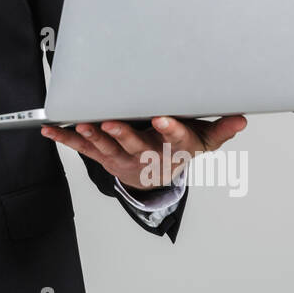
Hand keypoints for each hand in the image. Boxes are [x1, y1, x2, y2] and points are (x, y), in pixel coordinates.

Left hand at [42, 115, 247, 191]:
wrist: (155, 174)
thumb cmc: (178, 147)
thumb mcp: (203, 140)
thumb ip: (220, 128)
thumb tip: (241, 118)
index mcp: (174, 149)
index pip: (176, 140)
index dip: (170, 130)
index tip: (162, 119)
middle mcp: (147, 156)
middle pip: (136, 146)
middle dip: (123, 135)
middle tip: (112, 123)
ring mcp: (123, 157)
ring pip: (107, 148)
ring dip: (93, 137)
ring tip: (82, 124)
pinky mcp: (103, 156)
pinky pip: (83, 149)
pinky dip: (66, 139)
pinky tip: (51, 131)